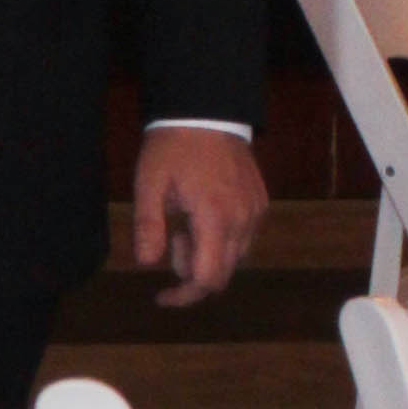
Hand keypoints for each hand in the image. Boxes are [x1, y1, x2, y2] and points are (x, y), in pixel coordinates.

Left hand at [132, 124, 266, 309]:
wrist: (206, 111)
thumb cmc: (173, 147)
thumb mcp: (149, 185)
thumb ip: (148, 227)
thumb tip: (147, 264)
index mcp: (215, 218)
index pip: (208, 278)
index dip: (185, 295)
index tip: (161, 297)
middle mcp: (244, 220)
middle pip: (224, 274)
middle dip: (192, 271)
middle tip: (169, 240)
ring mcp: (256, 212)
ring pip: (234, 257)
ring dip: (206, 255)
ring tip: (183, 222)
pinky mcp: (261, 203)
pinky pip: (243, 238)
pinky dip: (220, 240)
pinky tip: (201, 215)